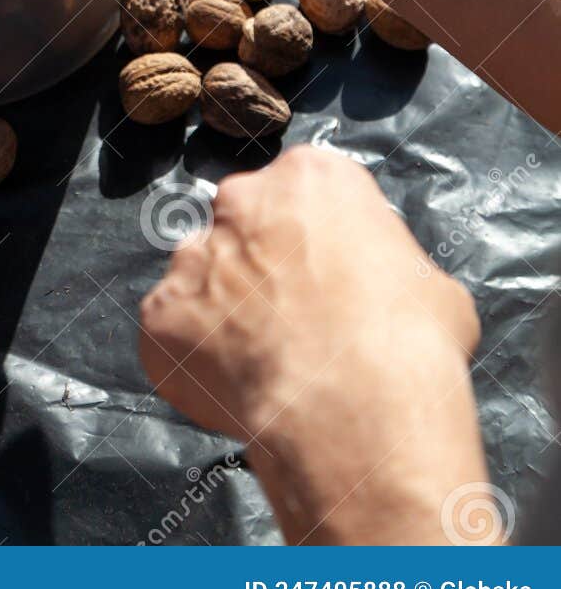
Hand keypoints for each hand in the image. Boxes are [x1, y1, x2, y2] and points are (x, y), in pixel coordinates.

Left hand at [139, 146, 488, 544]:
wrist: (354, 412)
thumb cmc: (410, 343)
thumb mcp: (431, 286)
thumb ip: (387, 269)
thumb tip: (382, 293)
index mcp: (310, 176)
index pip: (307, 194)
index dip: (320, 240)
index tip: (331, 279)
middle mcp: (241, 200)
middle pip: (245, 225)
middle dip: (262, 265)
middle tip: (294, 321)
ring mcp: (192, 256)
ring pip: (204, 278)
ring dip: (226, 311)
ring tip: (266, 365)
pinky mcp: (158, 315)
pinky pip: (174, 335)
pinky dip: (196, 360)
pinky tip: (237, 392)